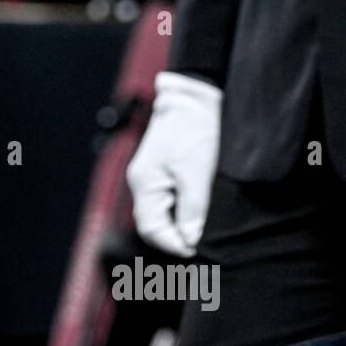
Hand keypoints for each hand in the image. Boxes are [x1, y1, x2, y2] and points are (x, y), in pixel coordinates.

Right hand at [126, 72, 221, 256]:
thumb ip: (192, 209)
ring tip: (201, 231)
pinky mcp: (164, 170)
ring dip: (179, 225)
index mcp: (145, 183)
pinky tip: (197, 214)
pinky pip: (168, 200)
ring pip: (161, 213)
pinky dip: (181, 212)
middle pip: (154, 223)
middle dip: (175, 237)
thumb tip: (190, 240)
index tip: (195, 251)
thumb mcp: (197, 172)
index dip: (173, 244)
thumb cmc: (194, 130)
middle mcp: (143, 182)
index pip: (151, 228)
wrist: (195, 94)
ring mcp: (152, 176)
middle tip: (201, 245)